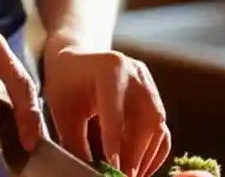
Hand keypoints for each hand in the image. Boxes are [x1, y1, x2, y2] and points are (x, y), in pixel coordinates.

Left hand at [41, 37, 169, 176]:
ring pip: (157, 125)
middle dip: (135, 154)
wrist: (78, 59)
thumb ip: (75, 142)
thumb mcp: (64, 112)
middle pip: (144, 119)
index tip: (113, 167)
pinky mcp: (154, 93)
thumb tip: (87, 171)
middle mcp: (135, 73)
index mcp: (109, 69)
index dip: (115, 142)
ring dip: (146, 155)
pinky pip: (161, 126)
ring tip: (132, 175)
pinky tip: (142, 167)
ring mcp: (148, 82)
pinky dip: (154, 150)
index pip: (116, 111)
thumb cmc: (66, 84)